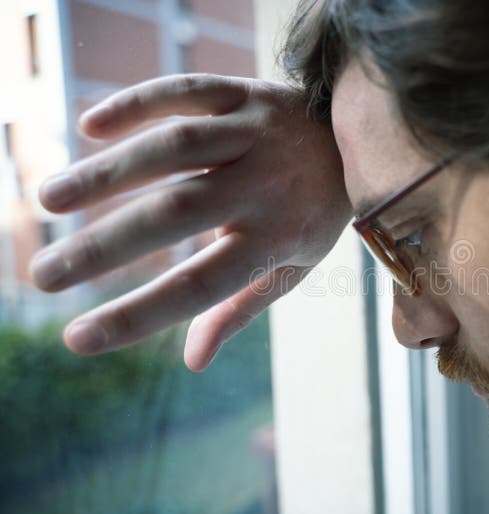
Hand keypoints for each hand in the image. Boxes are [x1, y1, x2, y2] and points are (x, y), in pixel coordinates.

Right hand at [30, 74, 350, 370]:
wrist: (359, 138)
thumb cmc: (316, 212)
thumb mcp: (293, 267)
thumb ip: (242, 308)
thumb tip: (193, 361)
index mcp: (278, 237)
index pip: (203, 286)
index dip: (139, 315)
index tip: (77, 340)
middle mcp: (267, 184)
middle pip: (177, 214)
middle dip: (104, 246)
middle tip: (42, 276)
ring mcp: (256, 133)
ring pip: (175, 147)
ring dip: (107, 173)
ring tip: (49, 201)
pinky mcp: (245, 93)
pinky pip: (187, 91)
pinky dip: (137, 104)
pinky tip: (90, 126)